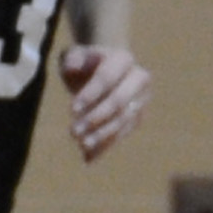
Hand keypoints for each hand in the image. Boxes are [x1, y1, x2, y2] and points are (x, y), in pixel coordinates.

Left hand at [61, 42, 150, 161]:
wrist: (101, 70)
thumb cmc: (84, 63)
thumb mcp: (74, 55)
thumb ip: (73, 59)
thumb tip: (71, 68)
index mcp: (123, 59)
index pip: (107, 78)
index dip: (90, 94)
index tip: (71, 110)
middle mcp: (139, 79)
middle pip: (119, 101)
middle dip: (96, 118)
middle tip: (73, 131)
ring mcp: (141, 99)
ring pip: (123, 121)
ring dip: (102, 135)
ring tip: (82, 145)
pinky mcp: (137, 118)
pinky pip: (122, 135)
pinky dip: (105, 146)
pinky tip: (89, 157)